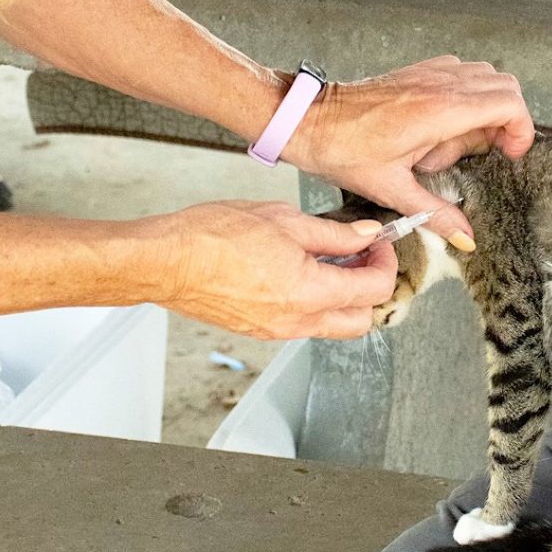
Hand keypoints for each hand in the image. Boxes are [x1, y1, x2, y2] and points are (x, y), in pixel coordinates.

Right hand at [147, 200, 398, 338]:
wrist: (165, 261)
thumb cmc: (212, 236)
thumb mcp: (284, 220)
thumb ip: (334, 233)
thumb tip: (365, 234)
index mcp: (309, 293)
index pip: (373, 290)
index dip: (385, 263)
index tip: (379, 243)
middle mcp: (297, 321)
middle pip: (360, 321)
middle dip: (371, 289)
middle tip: (364, 257)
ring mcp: (277, 331)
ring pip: (331, 325)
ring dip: (342, 297)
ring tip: (331, 260)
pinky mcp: (259, 330)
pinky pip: (302, 323)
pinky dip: (314, 301)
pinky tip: (302, 270)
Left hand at [288, 56, 533, 249]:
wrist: (308, 120)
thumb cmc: (343, 150)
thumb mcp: (394, 189)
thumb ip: (437, 214)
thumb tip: (466, 238)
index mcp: (441, 110)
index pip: (508, 102)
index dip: (520, 129)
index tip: (509, 154)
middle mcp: (440, 83)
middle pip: (505, 85)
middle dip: (509, 119)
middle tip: (492, 151)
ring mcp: (430, 72)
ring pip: (486, 75)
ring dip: (488, 105)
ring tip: (465, 141)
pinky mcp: (418, 71)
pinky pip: (462, 72)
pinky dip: (468, 94)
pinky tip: (445, 125)